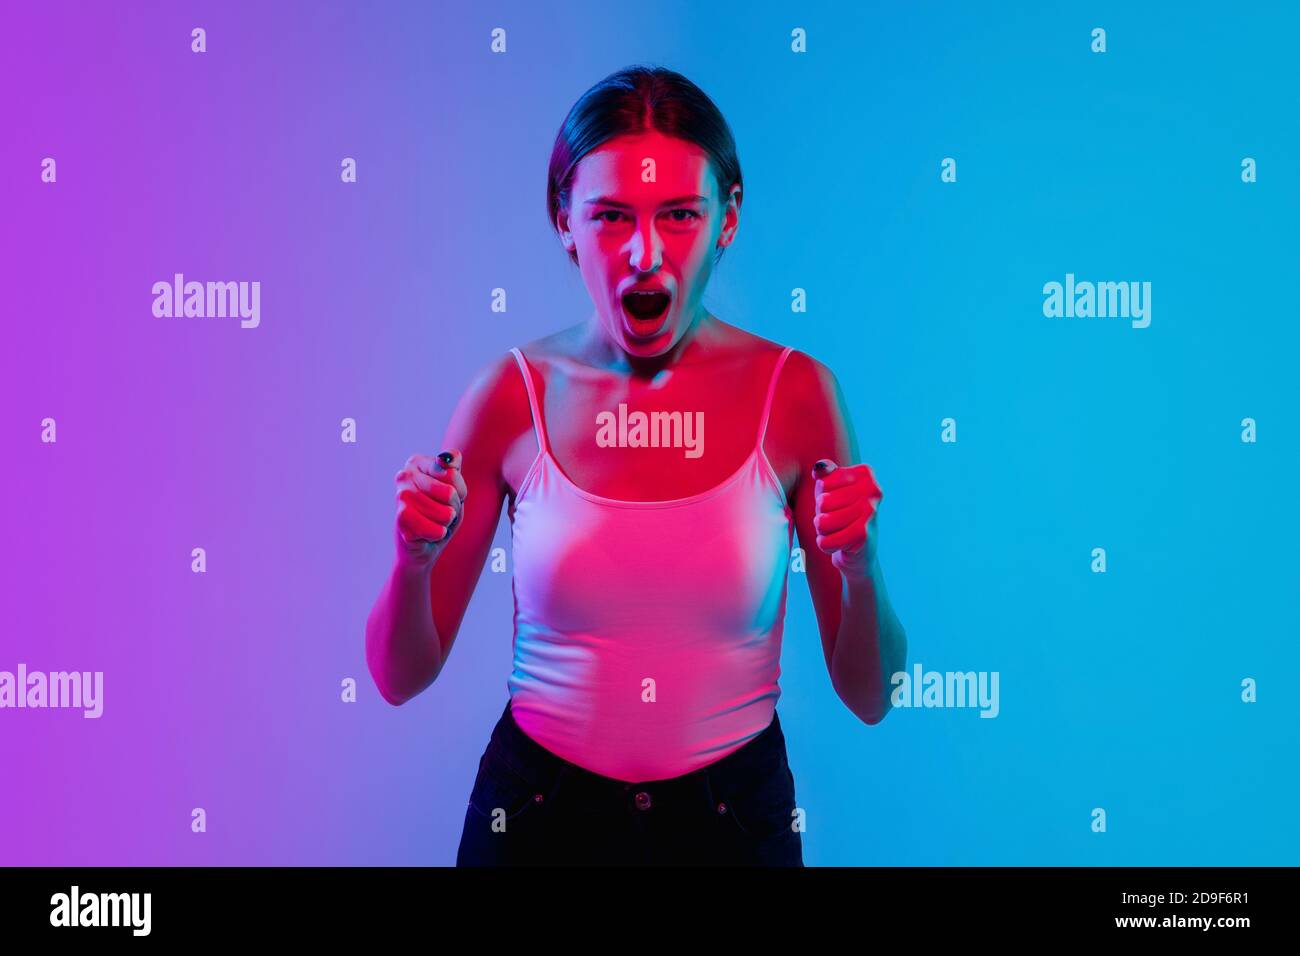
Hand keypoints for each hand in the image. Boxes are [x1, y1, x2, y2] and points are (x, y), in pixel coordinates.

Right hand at [393, 449, 467, 567]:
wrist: (423, 545)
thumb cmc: (440, 513)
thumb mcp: (454, 490)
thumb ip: (453, 471)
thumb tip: (450, 457)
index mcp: (417, 463)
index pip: (453, 474)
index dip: (459, 492)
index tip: (449, 497)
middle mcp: (405, 475)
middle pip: (450, 493)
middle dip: (453, 509)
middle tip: (440, 513)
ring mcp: (401, 495)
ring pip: (445, 514)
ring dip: (445, 523)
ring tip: (433, 522)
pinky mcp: (401, 518)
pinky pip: (437, 529)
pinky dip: (437, 535)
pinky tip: (426, 533)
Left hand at [812, 458, 882, 576]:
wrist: (860, 548)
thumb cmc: (841, 512)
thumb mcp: (830, 488)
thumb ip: (825, 473)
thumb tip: (819, 468)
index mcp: (865, 474)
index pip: (823, 484)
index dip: (820, 497)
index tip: (834, 503)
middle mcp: (872, 490)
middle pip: (822, 503)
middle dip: (821, 515)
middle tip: (834, 520)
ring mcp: (870, 512)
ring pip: (822, 523)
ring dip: (822, 531)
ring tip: (835, 531)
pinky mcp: (863, 535)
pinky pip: (826, 541)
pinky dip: (826, 545)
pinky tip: (837, 544)